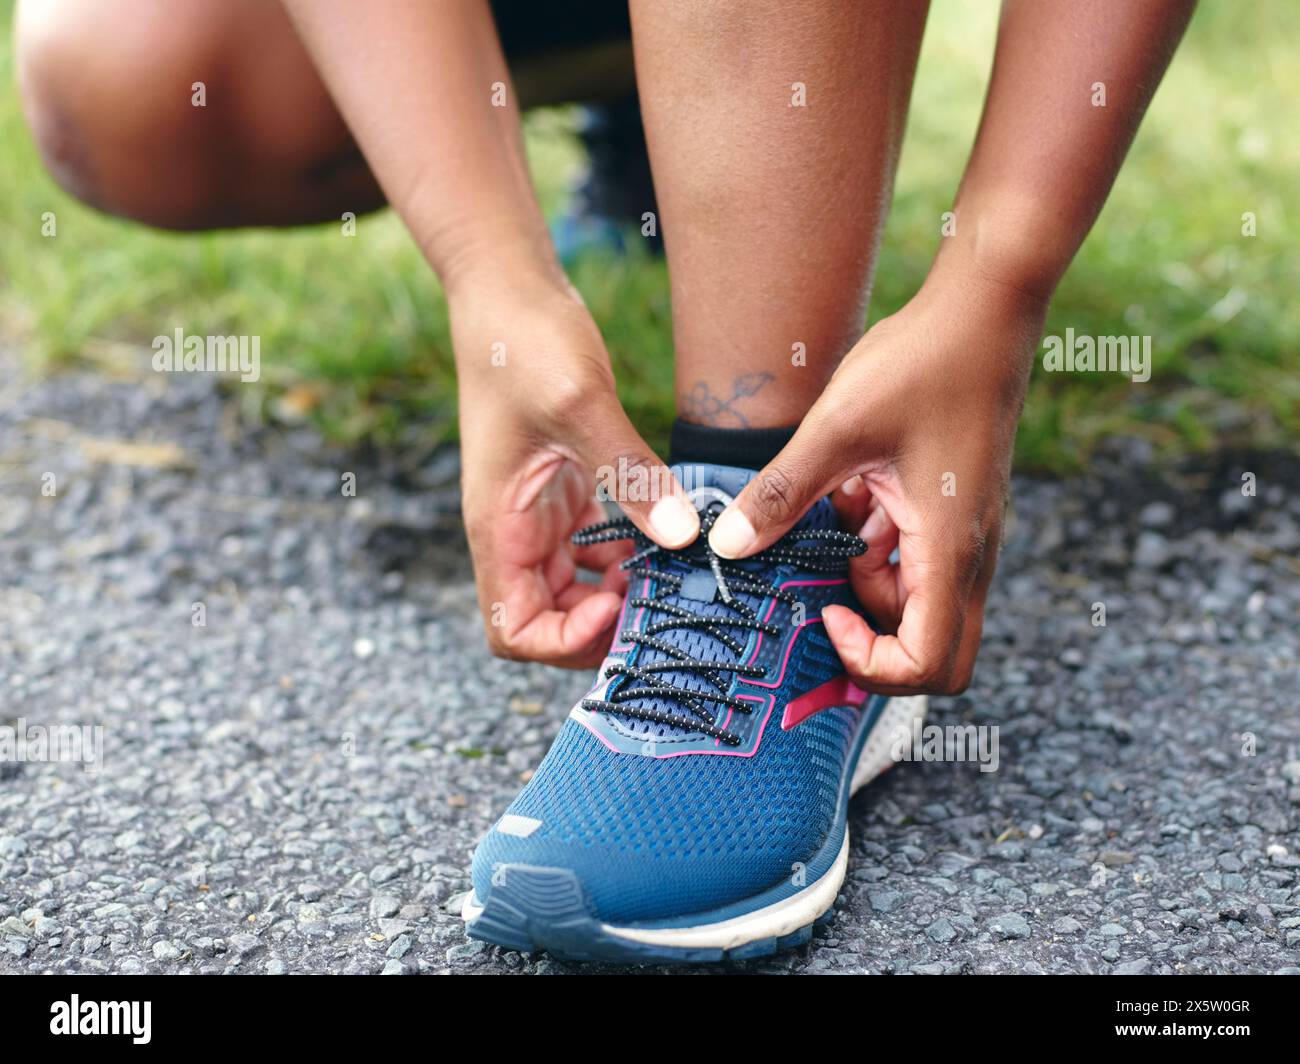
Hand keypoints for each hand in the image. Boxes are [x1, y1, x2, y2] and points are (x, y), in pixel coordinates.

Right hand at [453, 274, 698, 667]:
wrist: (509, 290)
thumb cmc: (524, 342)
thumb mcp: (581, 404)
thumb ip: (630, 474)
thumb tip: (683, 538)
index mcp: (498, 528)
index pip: (514, 630)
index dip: (566, 639)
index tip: (618, 605)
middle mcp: (515, 533)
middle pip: (553, 621)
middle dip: (608, 624)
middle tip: (668, 597)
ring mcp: (541, 514)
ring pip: (581, 588)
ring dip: (626, 591)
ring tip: (680, 569)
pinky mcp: (568, 491)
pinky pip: (600, 547)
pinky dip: (635, 553)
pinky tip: (675, 530)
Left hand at [707, 267, 1047, 694]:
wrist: (983, 309)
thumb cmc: (921, 364)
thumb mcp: (835, 430)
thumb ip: (781, 493)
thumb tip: (726, 546)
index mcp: (949, 549)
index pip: (931, 664)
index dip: (873, 662)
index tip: (827, 613)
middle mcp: (970, 554)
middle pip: (938, 653)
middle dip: (875, 643)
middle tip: (824, 599)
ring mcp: (968, 534)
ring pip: (921, 604)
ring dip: (869, 584)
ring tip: (832, 525)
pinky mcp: (957, 510)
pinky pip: (918, 560)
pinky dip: (878, 548)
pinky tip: (850, 496)